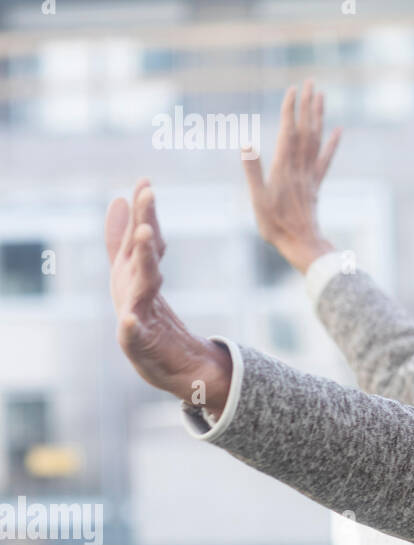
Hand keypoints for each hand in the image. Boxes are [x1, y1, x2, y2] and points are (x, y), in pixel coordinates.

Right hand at [105, 179, 231, 413]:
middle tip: (146, 198)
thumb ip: (129, 240)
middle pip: (139, 255)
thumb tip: (119, 200)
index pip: (140, 237)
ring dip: (143, 261)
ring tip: (147, 236)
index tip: (146, 182)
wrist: (162, 363)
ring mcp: (132, 316)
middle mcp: (129, 290)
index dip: (143, 210)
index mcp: (132, 273)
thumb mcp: (143, 272)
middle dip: (142, 226)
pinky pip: (133, 335)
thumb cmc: (150, 315)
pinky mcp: (136, 345)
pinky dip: (131, 327)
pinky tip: (131, 319)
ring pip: (140, 286)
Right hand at [243, 79, 340, 273]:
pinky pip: (326, 159)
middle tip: (311, 82)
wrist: (302, 244)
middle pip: (306, 130)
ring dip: (319, 117)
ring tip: (322, 96)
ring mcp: (310, 174)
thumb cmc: (276, 225)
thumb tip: (246, 144)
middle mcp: (300, 167)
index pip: (289, 132)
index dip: (291, 110)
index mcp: (284, 167)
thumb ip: (253, 171)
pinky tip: (339, 130)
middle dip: (308, 105)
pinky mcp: (316, 183)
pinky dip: (333, 143)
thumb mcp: (257, 199)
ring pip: (317, 139)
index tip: (293, 90)